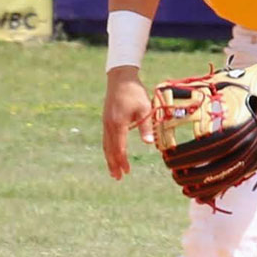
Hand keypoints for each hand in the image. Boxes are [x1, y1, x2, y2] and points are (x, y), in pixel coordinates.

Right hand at [102, 65, 152, 179]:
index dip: (123, 161)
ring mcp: (106, 123)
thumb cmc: (134, 93)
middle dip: (114, 164)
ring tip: (113, 171)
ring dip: (110, 159)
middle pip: (110, 150)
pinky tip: (111, 154)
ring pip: (106, 145)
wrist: (121, 78)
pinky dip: (108, 149)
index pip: (120, 148)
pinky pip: (106, 138)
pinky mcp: (106, 120)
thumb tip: (150, 144)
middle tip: (118, 178)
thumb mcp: (144, 109)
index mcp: (118, 124)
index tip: (127, 171)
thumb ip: (146, 127)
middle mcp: (109, 125)